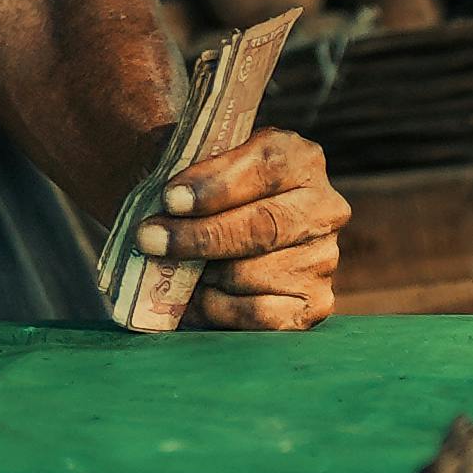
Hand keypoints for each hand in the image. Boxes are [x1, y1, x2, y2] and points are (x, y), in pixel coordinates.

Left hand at [133, 128, 349, 330]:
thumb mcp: (193, 159)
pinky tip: (194, 294)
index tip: (170, 199)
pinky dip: (219, 307)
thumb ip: (182, 165)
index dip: (215, 185)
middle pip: (261, 226)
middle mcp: (322, 207)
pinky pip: (261, 315)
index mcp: (297, 157)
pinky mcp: (314, 304)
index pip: (263, 167)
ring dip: (203, 274)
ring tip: (170, 266)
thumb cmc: (201, 186)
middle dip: (199, 236)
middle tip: (149, 239)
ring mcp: (323, 258)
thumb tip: (160, 198)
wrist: (217, 224)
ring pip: (254, 273)